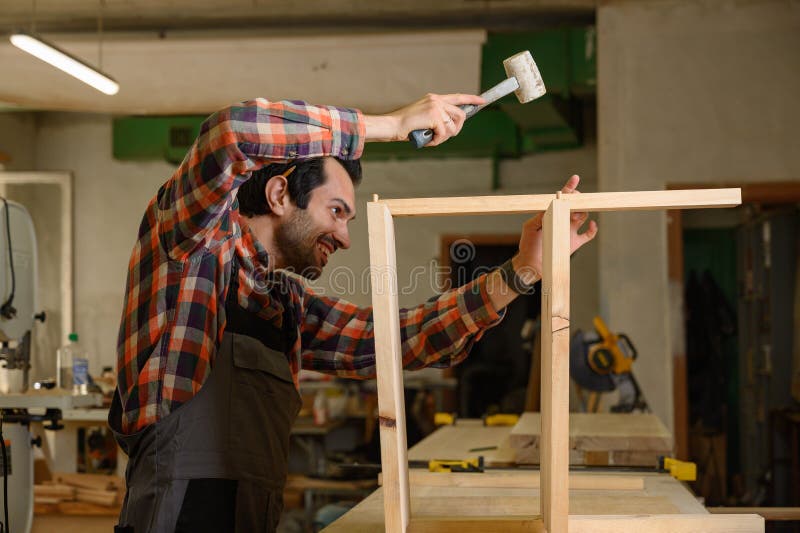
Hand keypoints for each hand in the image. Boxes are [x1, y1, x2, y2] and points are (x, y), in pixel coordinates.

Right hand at [364, 93, 484, 144]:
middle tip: (444, 137)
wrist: (391, 126)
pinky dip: (437, 141)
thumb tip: (452, 128)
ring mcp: (435, 106)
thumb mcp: (424, 119)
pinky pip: (444, 133)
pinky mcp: (434, 115)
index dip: (471, 99)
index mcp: (434, 99)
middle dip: (456, 129)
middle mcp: (436, 100)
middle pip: (460, 115)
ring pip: (452, 126)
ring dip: (444, 137)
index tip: (482, 101)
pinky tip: (427, 139)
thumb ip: (438, 119)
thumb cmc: (405, 127)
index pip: (457, 97)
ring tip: (431, 138)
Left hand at [512, 175, 598, 282]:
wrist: (531, 264)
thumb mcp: (530, 227)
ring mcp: (570, 231)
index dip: (569, 187)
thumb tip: (549, 207)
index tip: (575, 178)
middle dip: (578, 199)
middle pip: (576, 204)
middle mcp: (563, 220)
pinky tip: (591, 224)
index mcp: (552, 214)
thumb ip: (539, 217)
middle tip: (575, 201)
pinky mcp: (575, 243)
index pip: (562, 198)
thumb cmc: (528, 244)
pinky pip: (589, 234)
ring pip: (584, 215)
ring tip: (575, 215)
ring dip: (583, 212)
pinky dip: (593, 228)